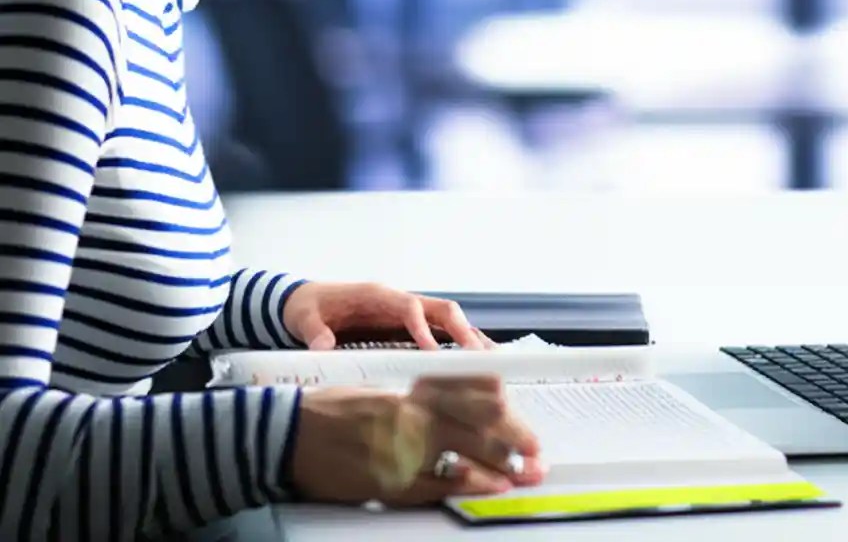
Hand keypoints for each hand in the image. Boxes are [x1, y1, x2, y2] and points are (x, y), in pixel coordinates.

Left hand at [282, 281, 495, 350]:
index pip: (410, 307)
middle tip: (479, 357)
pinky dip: (460, 346)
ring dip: (469, 338)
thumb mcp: (304, 318)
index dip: (423, 328)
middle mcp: (398, 301)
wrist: (304, 301)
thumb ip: (315, 331)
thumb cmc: (307, 308)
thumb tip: (323, 345)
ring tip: (490, 362)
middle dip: (463, 331)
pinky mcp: (408, 327)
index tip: (433, 352)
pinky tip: (475, 364)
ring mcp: (406, 313)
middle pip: (442, 310)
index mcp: (377, 296)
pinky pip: (441, 333)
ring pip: (448, 321)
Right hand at [291, 377, 545, 504]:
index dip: (498, 403)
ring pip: (464, 455)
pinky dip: (471, 485)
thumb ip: (418, 396)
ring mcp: (400, 453)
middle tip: (536, 449)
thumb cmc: (329, 411)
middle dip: (512, 438)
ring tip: (527, 471)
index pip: (465, 392)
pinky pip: (439, 485)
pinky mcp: (389, 484)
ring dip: (502, 465)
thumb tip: (459, 399)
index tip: (517, 409)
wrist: (283, 437)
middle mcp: (408, 419)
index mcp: (406, 392)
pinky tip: (495, 487)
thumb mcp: (378, 389)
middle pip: (474, 425)